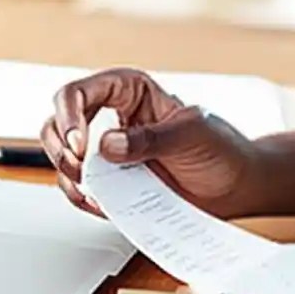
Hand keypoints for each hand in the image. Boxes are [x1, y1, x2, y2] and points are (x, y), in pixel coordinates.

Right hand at [40, 68, 265, 219]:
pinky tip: (96, 203)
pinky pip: (78, 185)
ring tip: (87, 190)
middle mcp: (112, 116)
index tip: (80, 145)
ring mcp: (108, 149)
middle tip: (78, 169)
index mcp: (130, 90)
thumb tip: (108, 145)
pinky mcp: (111, 179)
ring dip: (64, 173)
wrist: (235, 186)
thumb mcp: (192, 134)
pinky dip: (79, 196)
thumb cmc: (221, 149)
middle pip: (58, 120)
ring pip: (60, 152)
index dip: (70, 116)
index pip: (81, 92)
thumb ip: (151, 138)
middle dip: (60, 146)